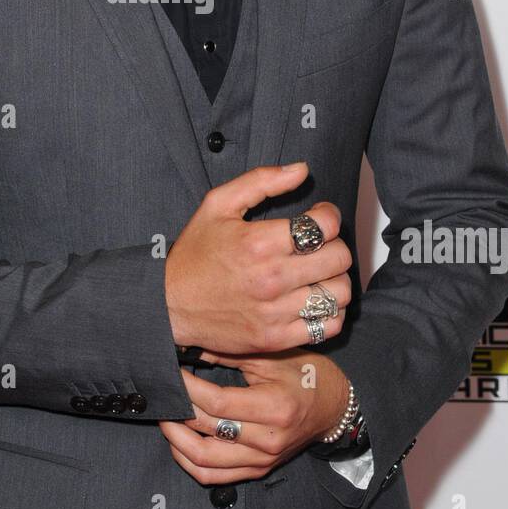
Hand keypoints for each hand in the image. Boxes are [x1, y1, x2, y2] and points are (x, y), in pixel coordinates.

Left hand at [159, 351, 350, 483]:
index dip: (188, 388)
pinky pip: (212, 477)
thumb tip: (190, 344)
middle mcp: (268, 440)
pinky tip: (177, 441)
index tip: (172, 372)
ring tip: (164, 416)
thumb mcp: (272, 357)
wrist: (333, 408)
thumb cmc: (306, 376)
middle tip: (162, 392)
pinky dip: (189, 461)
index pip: (217, 403)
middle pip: (207, 431)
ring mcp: (262, 460)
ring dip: (176, 440)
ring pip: (204, 462)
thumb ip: (229, 352)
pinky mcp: (257, 470)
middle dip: (178, 410)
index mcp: (275, 408)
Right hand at [165, 162, 351, 354]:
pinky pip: (327, 326)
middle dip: (335, 244)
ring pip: (339, 293)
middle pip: (339, 258)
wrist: (168, 305)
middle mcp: (271, 279)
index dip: (329, 216)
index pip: (325, 226)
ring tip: (320, 272)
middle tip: (321, 244)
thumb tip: (302, 169)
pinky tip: (315, 299)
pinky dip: (330, 311)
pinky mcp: (276, 338)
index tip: (321, 217)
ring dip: (336, 279)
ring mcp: (275, 312)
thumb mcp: (218, 205)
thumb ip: (261, 181)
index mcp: (258, 243)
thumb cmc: (194, 255)